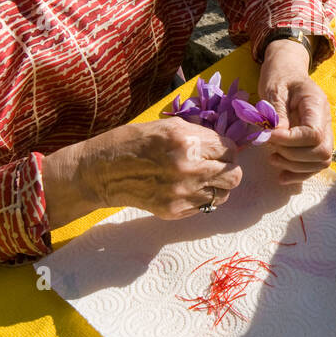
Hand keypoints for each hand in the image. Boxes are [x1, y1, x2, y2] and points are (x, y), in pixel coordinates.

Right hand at [41, 118, 241, 225]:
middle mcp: (188, 167)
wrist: (101, 171)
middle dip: (228, 168)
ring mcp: (182, 192)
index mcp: (187, 141)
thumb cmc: (132, 142)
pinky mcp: (174, 210)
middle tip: (215, 165)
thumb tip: (224, 142)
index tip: (219, 150)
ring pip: (224, 194)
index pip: (230, 149)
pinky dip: (201, 198)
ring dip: (217, 186)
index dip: (227, 149)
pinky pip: (205, 206)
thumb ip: (199, 134)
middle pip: (234, 175)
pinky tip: (186, 188)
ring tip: (201, 178)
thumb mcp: (167, 126)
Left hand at [260, 39, 334, 185]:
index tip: (269, 137)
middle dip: (293, 156)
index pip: (314, 133)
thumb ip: (276, 113)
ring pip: (322, 161)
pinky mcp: (316, 142)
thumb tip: (277, 137)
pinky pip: (315, 165)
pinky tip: (282, 176)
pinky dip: (299, 174)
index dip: (291, 141)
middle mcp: (325, 120)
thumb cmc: (279, 77)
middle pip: (322, 151)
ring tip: (273, 158)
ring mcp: (324, 131)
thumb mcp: (273, 89)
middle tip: (271, 149)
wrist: (286, 71)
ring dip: (296, 167)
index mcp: (316, 104)